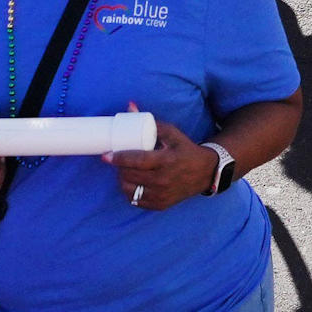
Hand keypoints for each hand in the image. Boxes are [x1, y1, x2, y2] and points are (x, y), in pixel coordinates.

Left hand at [108, 117, 222, 210]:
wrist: (205, 173)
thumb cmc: (185, 150)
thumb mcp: (172, 133)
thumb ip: (150, 122)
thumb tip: (130, 107)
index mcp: (166, 160)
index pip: (137, 160)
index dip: (119, 158)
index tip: (106, 155)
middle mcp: (163, 180)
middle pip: (130, 175)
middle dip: (119, 168)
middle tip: (116, 160)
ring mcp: (162, 194)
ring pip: (130, 190)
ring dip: (123, 180)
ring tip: (124, 171)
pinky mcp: (161, 204)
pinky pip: (136, 201)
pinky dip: (130, 192)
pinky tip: (131, 183)